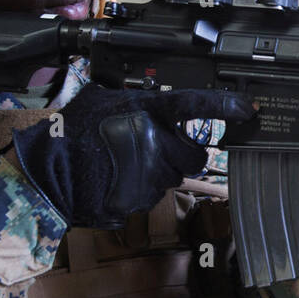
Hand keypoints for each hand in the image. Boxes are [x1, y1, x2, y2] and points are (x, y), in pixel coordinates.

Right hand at [12, 83, 254, 227]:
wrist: (50, 173)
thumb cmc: (72, 133)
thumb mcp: (103, 98)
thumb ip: (132, 98)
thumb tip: (145, 98)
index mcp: (149, 111)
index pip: (197, 105)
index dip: (227, 106)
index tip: (248, 109)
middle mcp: (157, 141)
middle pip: (193, 154)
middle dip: (181, 154)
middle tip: (154, 149)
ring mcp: (153, 174)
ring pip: (174, 176)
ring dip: (159, 171)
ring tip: (126, 164)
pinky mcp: (144, 199)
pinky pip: (154, 194)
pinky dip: (142, 189)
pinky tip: (119, 180)